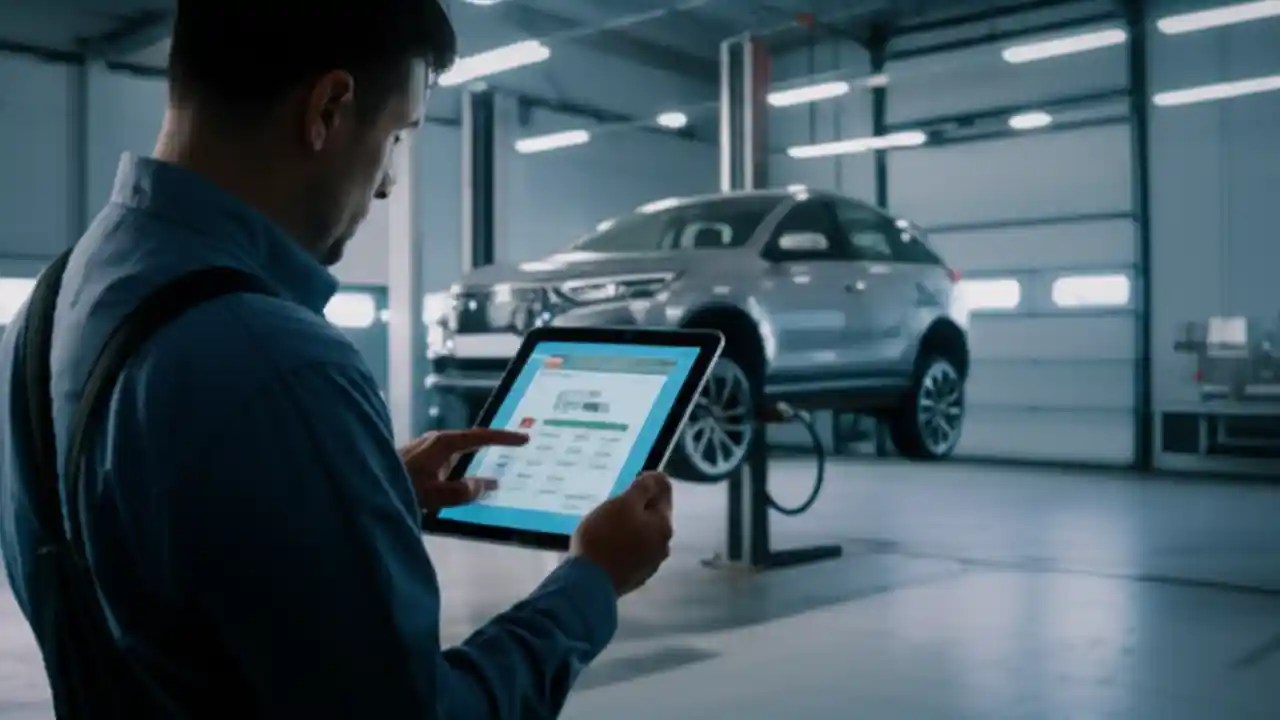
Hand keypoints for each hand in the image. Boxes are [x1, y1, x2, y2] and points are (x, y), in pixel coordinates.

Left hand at [400, 429, 527, 514]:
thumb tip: (485, 484)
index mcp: (442, 443)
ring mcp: (424, 448)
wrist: (361, 486)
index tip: (523, 438)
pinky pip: (447, 459)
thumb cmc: (399, 488)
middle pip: (470, 440)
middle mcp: (434, 440)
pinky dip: (461, 466)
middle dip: (492, 445)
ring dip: (474, 459)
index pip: (480, 436)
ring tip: (493, 468)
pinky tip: (462, 481)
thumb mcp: (435, 496)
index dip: (503, 438)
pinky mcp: (417, 458)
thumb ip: (462, 491)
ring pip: (458, 451)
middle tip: (514, 450)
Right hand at [571, 472, 673, 596]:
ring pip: (643, 534)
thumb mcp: (623, 503)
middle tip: (613, 503)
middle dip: (637, 506)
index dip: (648, 482)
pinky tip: (606, 544)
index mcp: (664, 526)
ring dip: (629, 526)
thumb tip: (659, 478)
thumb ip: (643, 488)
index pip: (664, 492)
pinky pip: (632, 551)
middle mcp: (663, 546)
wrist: (587, 583)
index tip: (628, 481)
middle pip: (653, 515)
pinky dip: (623, 543)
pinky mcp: (635, 577)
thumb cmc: (604, 536)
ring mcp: (650, 564)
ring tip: (606, 524)